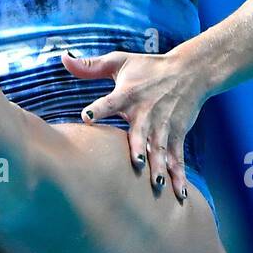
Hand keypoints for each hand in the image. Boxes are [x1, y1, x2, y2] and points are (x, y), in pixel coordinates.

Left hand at [60, 49, 208, 201]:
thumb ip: (90, 66)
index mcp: (128, 94)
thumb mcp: (119, 62)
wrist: (189, 72)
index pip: (110, 102)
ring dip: (159, 166)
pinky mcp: (177, 134)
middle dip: (139, 147)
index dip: (98, 109)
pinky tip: (178, 195)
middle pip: (140, 132)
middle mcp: (146, 111)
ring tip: (156, 183)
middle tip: (136, 162)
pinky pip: (177, 157)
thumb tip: (63, 58)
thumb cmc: (148, 67)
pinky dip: (179, 175)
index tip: (86, 117)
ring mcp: (163, 125)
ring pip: (160, 148)